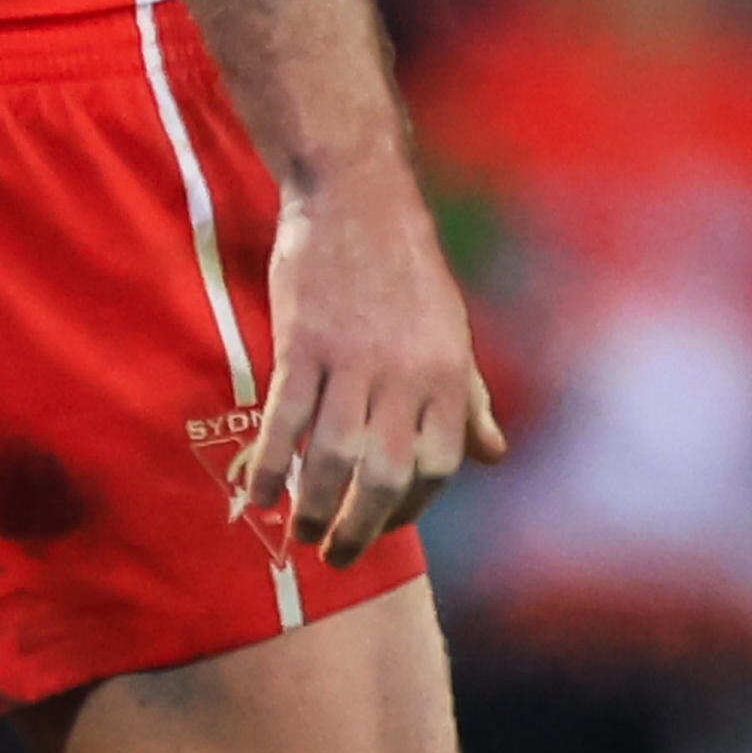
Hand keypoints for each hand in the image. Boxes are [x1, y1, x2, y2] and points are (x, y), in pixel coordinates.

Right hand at [246, 183, 507, 567]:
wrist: (357, 197)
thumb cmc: (408, 270)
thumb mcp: (453, 331)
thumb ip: (470, 398)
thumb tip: (492, 455)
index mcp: (447, 371)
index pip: (439, 466)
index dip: (411, 508)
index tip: (384, 526)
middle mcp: (405, 372)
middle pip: (385, 476)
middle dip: (359, 529)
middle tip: (336, 555)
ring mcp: (351, 358)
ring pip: (331, 457)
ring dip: (313, 508)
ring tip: (298, 535)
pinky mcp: (301, 343)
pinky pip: (282, 420)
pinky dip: (269, 466)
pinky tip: (259, 497)